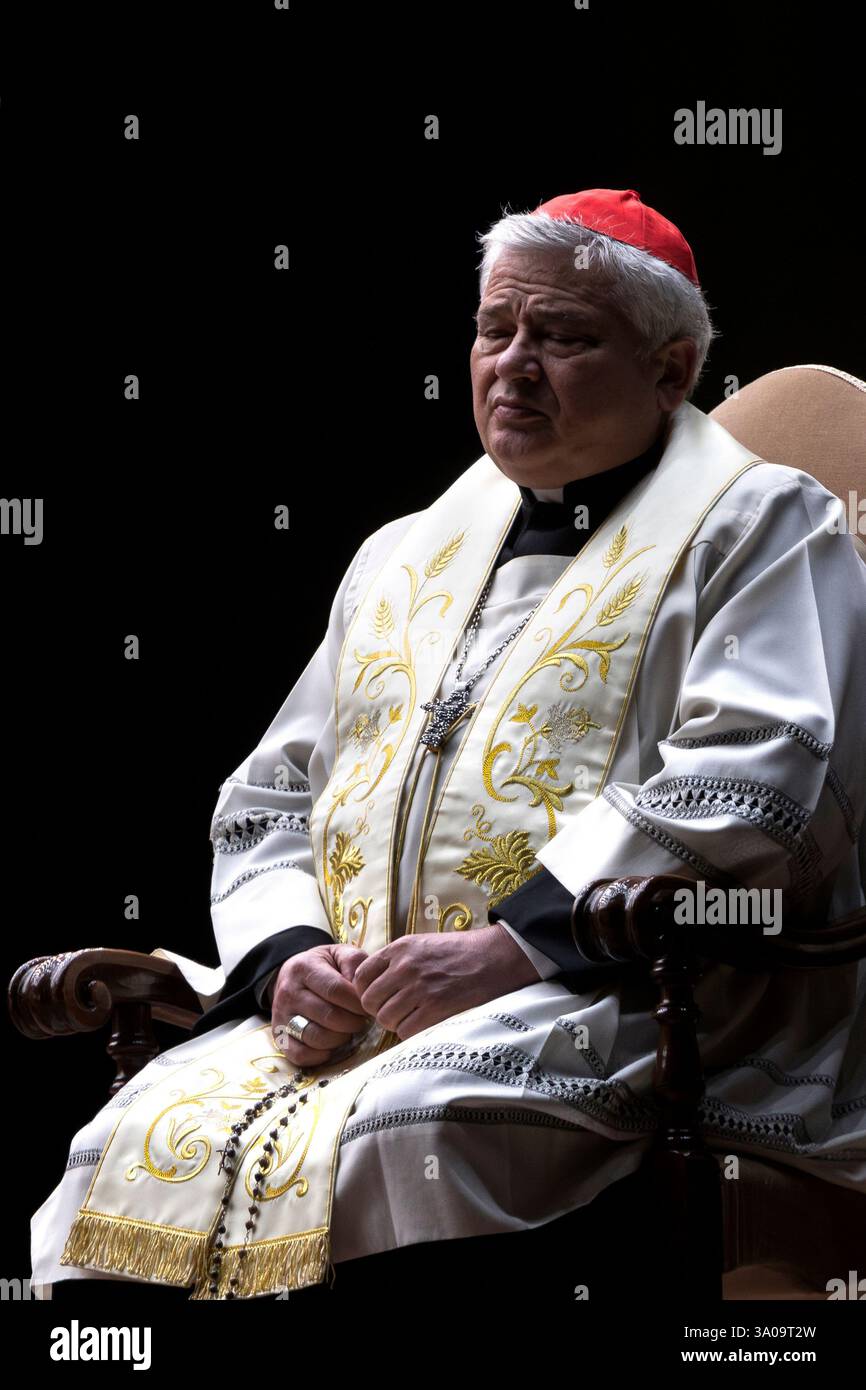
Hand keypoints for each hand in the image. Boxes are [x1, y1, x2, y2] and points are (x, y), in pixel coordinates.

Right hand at [270, 943, 372, 1067]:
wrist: (290, 975)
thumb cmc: (323, 966)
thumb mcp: (338, 954)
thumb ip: (355, 962)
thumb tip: (363, 987)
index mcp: (304, 968)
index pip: (336, 990)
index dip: (357, 1002)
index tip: (368, 1005)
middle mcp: (289, 992)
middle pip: (328, 1016)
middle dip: (353, 1022)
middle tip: (361, 1019)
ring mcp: (281, 1017)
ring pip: (316, 1037)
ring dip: (340, 1038)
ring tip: (347, 1029)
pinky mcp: (279, 1037)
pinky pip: (300, 1055)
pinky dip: (320, 1055)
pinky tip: (331, 1045)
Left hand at [351, 923, 540, 1040]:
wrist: (495, 958)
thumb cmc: (460, 953)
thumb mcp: (422, 944)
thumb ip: (396, 961)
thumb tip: (374, 984)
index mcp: (400, 949)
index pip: (361, 977)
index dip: (366, 992)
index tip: (378, 998)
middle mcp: (405, 967)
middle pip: (370, 1001)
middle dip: (379, 1010)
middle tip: (395, 1011)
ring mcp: (419, 988)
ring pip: (386, 1019)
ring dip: (395, 1023)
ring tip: (411, 1018)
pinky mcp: (435, 1008)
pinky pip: (406, 1031)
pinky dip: (410, 1033)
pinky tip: (423, 1024)